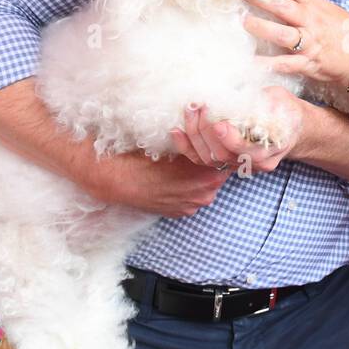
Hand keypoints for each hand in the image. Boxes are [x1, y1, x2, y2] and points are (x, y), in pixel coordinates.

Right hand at [87, 150, 231, 217]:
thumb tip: (213, 135)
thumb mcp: (179, 144)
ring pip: (204, 188)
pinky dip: (187, 189)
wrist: (120, 179)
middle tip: (201, 151)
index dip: (222, 152)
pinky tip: (174, 179)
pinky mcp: (180, 212)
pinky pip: (190, 198)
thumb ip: (200, 144)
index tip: (216, 144)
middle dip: (212, 164)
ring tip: (184, 166)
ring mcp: (192, 206)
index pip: (228, 163)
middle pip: (218, 176)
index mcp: (209, 175)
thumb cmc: (148, 156)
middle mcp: (204, 195)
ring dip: (199, 178)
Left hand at [170, 89, 303, 175]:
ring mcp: (239, 165)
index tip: (219, 123)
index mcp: (272, 150)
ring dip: (194, 136)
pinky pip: (201, 159)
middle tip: (198, 106)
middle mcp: (255, 163)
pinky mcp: (225, 161)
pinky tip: (176, 131)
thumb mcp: (282, 100)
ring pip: (209, 159)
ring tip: (189, 110)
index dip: (231, 139)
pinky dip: (187, 146)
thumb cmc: (286, 111)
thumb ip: (266, 100)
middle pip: (223, 155)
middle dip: (206, 132)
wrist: (292, 127)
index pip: (248, 152)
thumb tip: (244, 93)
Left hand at [242, 0, 348, 85]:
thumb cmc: (345, 33)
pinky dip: (268, 65)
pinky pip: (285, 64)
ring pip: (282, 34)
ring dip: (262, 28)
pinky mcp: (308, 63)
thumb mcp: (327, 9)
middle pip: (281, 6)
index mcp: (313, 7)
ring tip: (243, 22)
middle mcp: (309, 22)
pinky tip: (251, 64)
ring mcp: (309, 43)